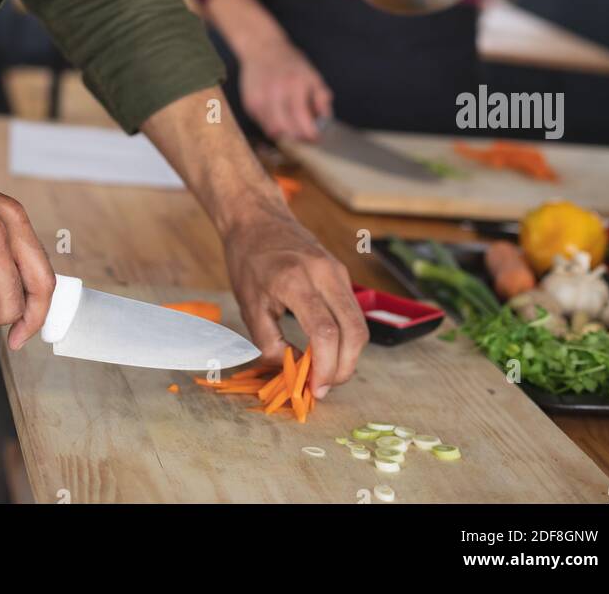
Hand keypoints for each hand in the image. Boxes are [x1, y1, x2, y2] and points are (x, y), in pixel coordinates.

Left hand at [223, 200, 368, 395]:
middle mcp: (324, 274)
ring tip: (325, 371)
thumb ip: (270, 342)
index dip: (325, 367)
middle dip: (344, 368)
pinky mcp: (342, 272)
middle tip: (324, 387)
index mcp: (296, 281)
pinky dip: (346, 337)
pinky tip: (327, 349)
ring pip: (359, 324)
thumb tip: (295, 370)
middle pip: (354, 332)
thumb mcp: (249, 305)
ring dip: (349, 355)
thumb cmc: (248, 261)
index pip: (325, 332)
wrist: (258, 219)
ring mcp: (338, 271)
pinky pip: (353, 312)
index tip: (315, 388)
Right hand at [239, 38, 331, 141]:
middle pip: (286, 131)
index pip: (302, 121)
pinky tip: (278, 116)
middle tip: (305, 136)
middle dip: (298, 138)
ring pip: (273, 131)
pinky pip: (263, 124)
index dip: (310, 134)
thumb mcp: (312, 75)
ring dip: (285, 134)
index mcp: (295, 86)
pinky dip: (272, 125)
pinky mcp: (250, 103)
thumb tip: (325, 118)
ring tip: (292, 126)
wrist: (262, 49)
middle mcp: (276, 93)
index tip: (316, 137)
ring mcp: (260, 99)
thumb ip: (321, 97)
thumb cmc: (290, 63)